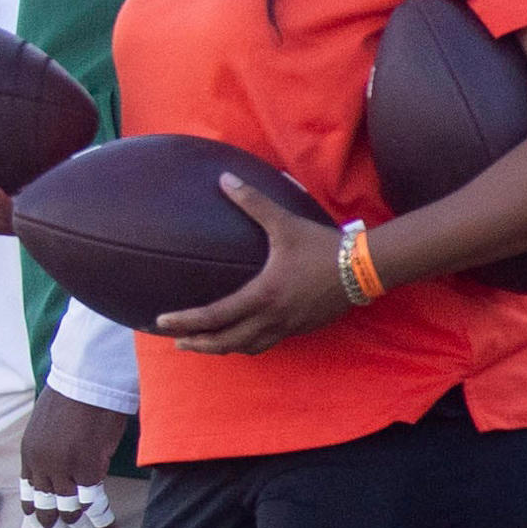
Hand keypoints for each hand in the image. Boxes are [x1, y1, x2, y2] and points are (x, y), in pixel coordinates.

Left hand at [17, 387, 129, 527]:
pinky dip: (104, 525)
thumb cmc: (76, 397)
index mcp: (30, 456)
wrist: (88, 378)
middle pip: (46, 515)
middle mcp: (41, 467)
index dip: (41, 525)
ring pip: (71, 516)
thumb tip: (67, 472)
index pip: (31, 500)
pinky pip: (93, 507)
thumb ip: (53, 453)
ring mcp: (62, 470)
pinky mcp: (86, 469)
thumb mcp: (51, 427)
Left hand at [153, 179, 352, 353]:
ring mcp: (289, 326)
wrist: (365, 267)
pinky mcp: (302, 328)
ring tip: (204, 344)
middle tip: (176, 342)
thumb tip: (224, 179)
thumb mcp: (284, 223)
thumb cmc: (322, 245)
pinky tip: (241, 338)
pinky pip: (268, 343)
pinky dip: (248, 345)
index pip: (214, 316)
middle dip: (199, 344)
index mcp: (263, 294)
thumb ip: (252, 202)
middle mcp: (273, 317)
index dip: (185, 321)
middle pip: (227, 342)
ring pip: (248, 347)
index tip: (161, 322)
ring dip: (223, 348)